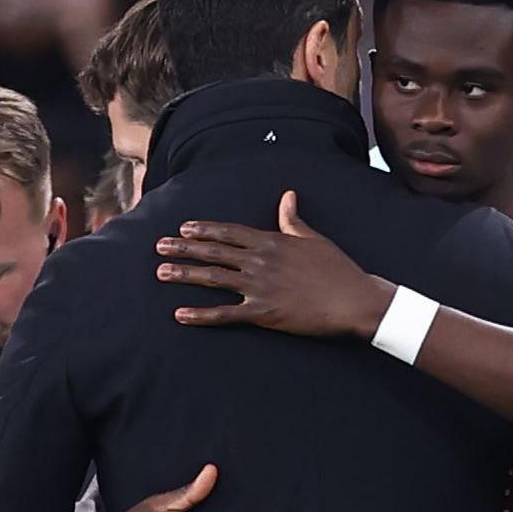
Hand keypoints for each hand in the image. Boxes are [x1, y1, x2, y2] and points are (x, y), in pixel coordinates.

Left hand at [155, 192, 395, 337]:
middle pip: (214, 252)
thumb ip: (293, 220)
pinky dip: (201, 315)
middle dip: (184, 247)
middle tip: (159, 246)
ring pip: (213, 278)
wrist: (352, 299)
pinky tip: (180, 315)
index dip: (205, 229)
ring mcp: (258, 287)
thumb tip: (287, 196)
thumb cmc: (337, 269)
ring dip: (184, 274)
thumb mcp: (314, 239)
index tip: (184, 227)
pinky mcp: (262, 313)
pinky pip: (225, 314)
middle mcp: (259, 262)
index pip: (230, 232)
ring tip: (161, 273)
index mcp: (271, 242)